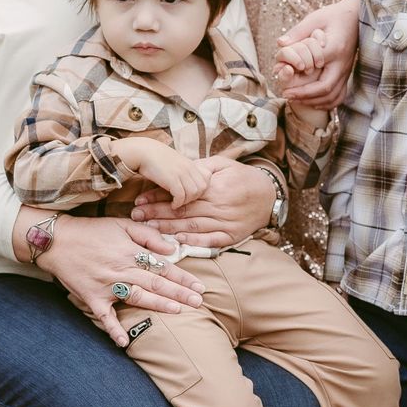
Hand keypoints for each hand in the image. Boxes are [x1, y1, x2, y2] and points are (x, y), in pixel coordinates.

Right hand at [14, 208, 204, 347]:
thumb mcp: (121, 224)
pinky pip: (104, 317)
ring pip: (137, 297)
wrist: (56, 240)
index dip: (182, 277)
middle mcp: (121, 269)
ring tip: (178, 311)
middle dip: (178, 293)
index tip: (198, 286)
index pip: (162, 266)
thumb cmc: (91, 231)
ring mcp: (107, 286)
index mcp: (130, 252)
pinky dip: (113, 330)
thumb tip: (171, 248)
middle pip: (155, 282)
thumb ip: (147, 235)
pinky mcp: (92, 298)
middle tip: (198, 302)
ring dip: (158, 304)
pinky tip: (124, 343)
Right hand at [120, 139, 212, 208]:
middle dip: (195, 197)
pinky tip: (172, 205)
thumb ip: (184, 170)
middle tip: (184, 201)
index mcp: (190, 164)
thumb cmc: (155, 159)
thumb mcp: (175, 163)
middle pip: (202, 188)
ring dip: (186, 202)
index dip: (200, 189)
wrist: (142, 152)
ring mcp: (181, 173)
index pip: (206, 179)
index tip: (190, 194)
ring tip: (178, 203)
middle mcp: (188, 167)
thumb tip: (189, 181)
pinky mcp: (172, 179)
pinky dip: (178, 203)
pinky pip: (181, 196)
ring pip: (194, 193)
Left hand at [130, 156, 272, 246]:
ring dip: (168, 229)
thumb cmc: (244, 177)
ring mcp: (225, 223)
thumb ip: (201, 168)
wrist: (270, 195)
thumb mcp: (224, 164)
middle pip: (181, 212)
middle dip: (156, 214)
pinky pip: (209, 241)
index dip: (158, 198)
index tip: (140, 200)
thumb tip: (180, 171)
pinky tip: (176, 241)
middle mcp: (218, 206)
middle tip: (136, 217)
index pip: (180, 194)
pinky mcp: (231, 236)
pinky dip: (193, 242)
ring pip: (191, 227)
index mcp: (214, 188)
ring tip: (148, 230)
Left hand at [274, 0, 358, 108]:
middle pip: (326, 87)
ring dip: (313, 101)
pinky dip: (327, 102)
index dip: (300, 81)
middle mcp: (343, 62)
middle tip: (286, 95)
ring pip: (334, 95)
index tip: (284, 86)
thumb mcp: (315, 18)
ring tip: (296, 99)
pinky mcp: (348, 74)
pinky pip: (340, 95)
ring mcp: (347, 70)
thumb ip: (298, 31)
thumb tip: (280, 44)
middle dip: (305, 95)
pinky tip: (312, 102)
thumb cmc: (333, 16)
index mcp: (334, 47)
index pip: (317, 68)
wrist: (356, 16)